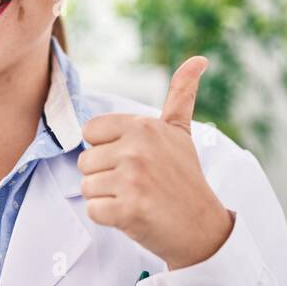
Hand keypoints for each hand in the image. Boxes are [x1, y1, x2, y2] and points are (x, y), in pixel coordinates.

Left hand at [77, 57, 233, 269]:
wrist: (201, 226)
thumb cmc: (184, 178)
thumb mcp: (181, 133)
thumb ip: (180, 95)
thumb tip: (199, 59)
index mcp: (144, 127)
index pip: (90, 131)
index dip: (105, 149)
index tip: (131, 159)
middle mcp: (137, 149)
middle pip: (84, 161)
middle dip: (104, 177)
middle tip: (136, 184)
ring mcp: (133, 180)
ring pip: (86, 187)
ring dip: (106, 198)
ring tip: (136, 198)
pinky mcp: (128, 210)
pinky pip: (93, 210)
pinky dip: (108, 218)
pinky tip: (133, 214)